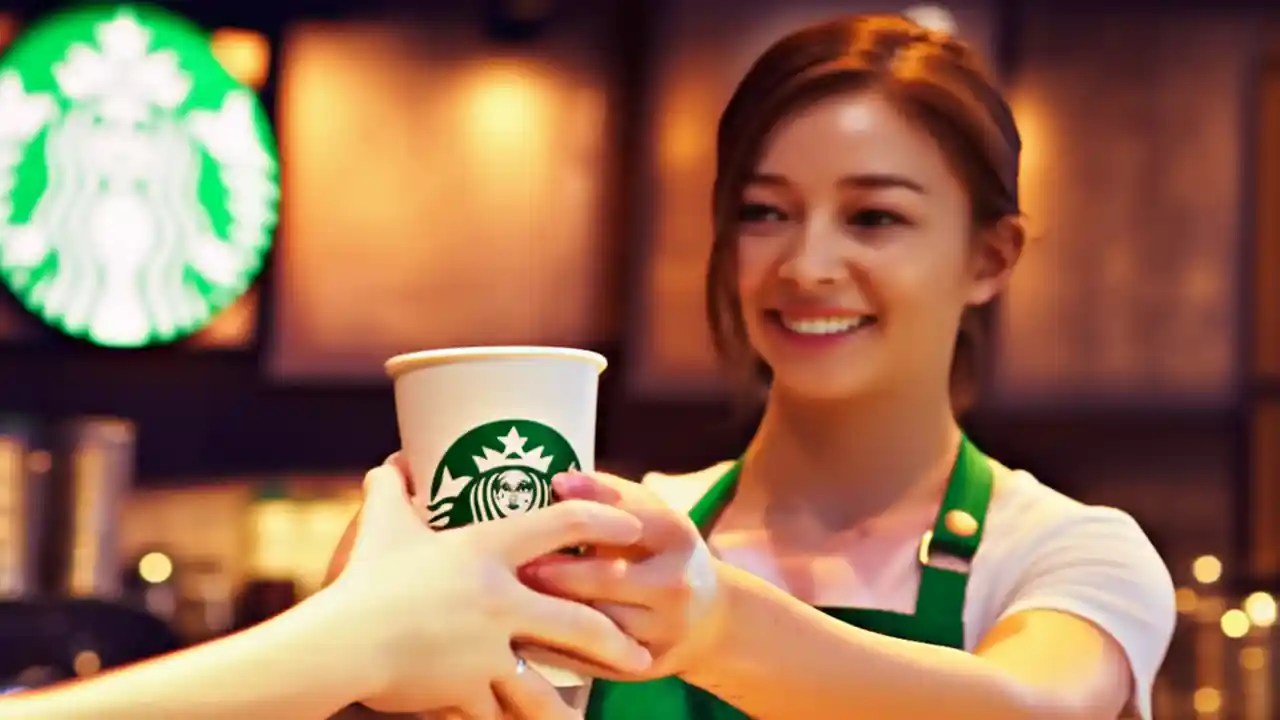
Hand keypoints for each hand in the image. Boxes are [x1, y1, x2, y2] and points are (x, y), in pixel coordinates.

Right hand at [325, 461, 653, 717]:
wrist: (339, 643)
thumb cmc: (363, 577)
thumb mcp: (381, 525)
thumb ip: (391, 489)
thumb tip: (393, 461)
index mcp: (487, 549)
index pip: (564, 524)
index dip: (604, 519)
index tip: (632, 529)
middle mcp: (502, 599)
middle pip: (579, 621)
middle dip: (615, 642)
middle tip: (642, 655)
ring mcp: (488, 649)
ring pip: (549, 681)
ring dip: (578, 699)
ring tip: (592, 715)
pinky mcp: (469, 688)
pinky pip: (499, 708)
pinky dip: (511, 717)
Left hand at [520, 472, 727, 679]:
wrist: (709, 622)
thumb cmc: (666, 556)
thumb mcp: (654, 516)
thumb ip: (611, 493)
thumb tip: (558, 482)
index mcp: (676, 538)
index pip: (626, 519)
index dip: (581, 513)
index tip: (543, 509)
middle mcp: (674, 586)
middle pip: (603, 578)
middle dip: (552, 572)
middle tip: (511, 566)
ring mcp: (660, 631)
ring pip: (593, 624)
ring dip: (547, 612)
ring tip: (508, 599)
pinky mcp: (642, 666)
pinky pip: (588, 658)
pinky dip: (550, 646)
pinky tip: (519, 632)